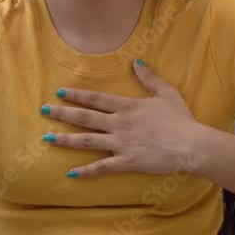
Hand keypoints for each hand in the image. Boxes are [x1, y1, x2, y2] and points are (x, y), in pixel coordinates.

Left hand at [40, 59, 204, 177]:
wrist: (191, 144)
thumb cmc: (181, 119)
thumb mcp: (166, 93)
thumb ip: (149, 78)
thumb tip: (136, 62)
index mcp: (127, 107)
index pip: (96, 99)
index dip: (77, 95)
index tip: (60, 92)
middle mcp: (119, 124)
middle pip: (84, 117)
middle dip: (62, 114)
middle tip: (43, 110)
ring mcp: (120, 143)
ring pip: (86, 141)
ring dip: (65, 139)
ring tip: (47, 138)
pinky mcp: (126, 162)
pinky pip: (102, 167)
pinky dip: (85, 171)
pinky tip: (70, 173)